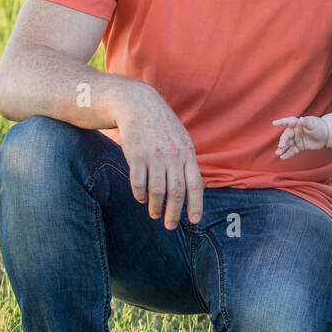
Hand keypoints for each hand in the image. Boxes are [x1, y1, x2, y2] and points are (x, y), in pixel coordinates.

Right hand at [113, 85, 202, 228]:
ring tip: (155, 215)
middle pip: (176, 192)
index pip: (195, 185)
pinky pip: (138, 183)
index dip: (195, 205)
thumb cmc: (162, 126)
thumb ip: (187, 162)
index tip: (194, 221)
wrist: (138, 105)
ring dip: (156, 207)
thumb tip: (194, 188)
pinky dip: (140, 195)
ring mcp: (154, 156)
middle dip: (174, 213)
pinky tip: (141, 199)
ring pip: (157, 191)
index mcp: (187, 153)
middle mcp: (173, 156)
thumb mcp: (181, 140)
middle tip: (170, 226)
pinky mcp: (136, 156)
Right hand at [273, 115, 328, 158]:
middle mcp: (294, 131)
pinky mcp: (299, 146)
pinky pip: (292, 151)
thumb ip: (307, 123)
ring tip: (278, 153)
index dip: (281, 122)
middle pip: (286, 136)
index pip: (288, 122)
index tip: (274, 123)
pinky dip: (287, 154)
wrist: (325, 136)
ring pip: (287, 144)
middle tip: (281, 146)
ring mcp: (296, 139)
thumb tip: (301, 119)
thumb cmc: (319, 127)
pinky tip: (283, 157)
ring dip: (282, 149)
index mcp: (297, 124)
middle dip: (283, 141)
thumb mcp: (313, 125)